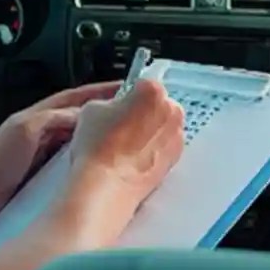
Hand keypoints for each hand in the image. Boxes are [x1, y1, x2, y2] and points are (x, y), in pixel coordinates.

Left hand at [0, 81, 121, 210]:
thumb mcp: (26, 130)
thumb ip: (53, 118)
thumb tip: (83, 113)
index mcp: (40, 114)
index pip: (76, 96)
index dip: (101, 90)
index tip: (126, 86)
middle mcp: (45, 129)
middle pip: (82, 115)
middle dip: (106, 112)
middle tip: (133, 113)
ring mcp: (47, 150)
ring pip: (80, 137)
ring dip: (100, 135)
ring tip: (125, 136)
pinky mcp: (47, 172)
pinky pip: (74, 159)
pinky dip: (89, 157)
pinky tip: (102, 163)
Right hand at [67, 78, 184, 220]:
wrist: (106, 185)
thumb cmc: (97, 146)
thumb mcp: (92, 107)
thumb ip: (111, 100)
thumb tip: (117, 106)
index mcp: (152, 91)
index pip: (143, 84)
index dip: (128, 95)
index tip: (121, 104)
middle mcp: (171, 111)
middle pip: (158, 103)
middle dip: (143, 111)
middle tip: (122, 126)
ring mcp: (177, 135)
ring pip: (163, 125)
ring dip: (150, 130)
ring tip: (126, 144)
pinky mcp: (176, 158)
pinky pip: (165, 145)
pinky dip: (154, 148)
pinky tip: (134, 157)